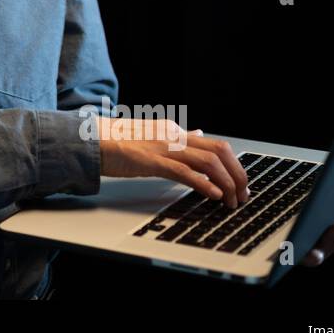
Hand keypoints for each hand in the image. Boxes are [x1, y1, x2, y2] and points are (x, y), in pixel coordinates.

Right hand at [96, 119, 247, 208]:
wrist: (91, 139)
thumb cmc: (117, 141)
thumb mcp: (153, 134)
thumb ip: (177, 137)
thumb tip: (198, 134)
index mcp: (174, 131)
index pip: (215, 145)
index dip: (233, 165)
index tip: (239, 183)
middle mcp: (174, 136)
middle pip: (220, 150)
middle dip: (237, 174)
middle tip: (242, 194)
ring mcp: (164, 147)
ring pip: (208, 161)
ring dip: (226, 183)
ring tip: (231, 200)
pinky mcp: (152, 161)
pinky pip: (185, 172)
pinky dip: (204, 184)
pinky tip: (213, 196)